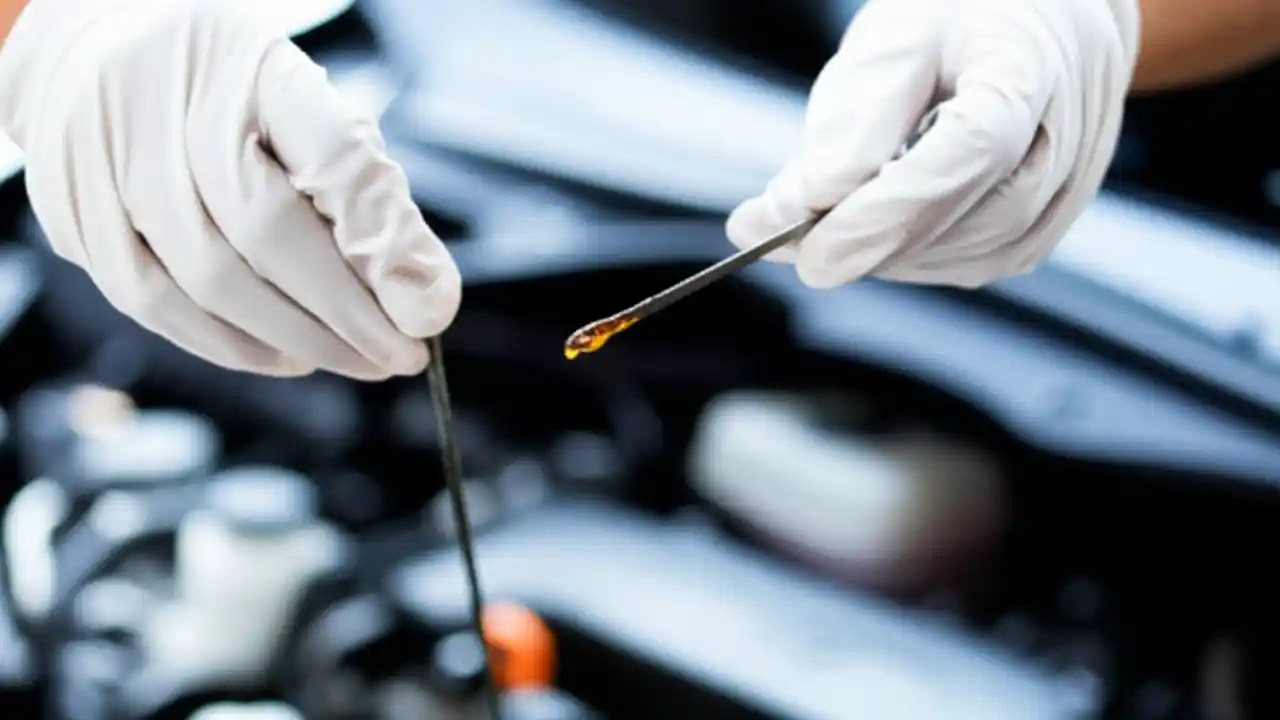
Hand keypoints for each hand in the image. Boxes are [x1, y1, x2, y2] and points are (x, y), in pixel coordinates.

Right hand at [0, 0, 460, 378]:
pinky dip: (227, 345)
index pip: (330, 150)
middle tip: (401, 356)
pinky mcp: (72, 209)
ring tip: (356, 361)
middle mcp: (168, 104)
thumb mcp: (314, 117)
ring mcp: (105, 158)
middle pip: (267, 232)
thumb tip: (425, 303)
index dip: (383, 238)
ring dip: (295, 341)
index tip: (428, 311)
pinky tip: (284, 357)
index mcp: (251, 67)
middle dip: (347, 315)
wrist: (99, 55)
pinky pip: (151, 301)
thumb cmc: (233, 101)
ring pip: (207, 280)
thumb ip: (372, 199)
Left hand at [727, 0, 1139, 288]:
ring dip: (879, 251)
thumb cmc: (960, 20)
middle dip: (863, 240)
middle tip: (774, 237)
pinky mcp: (1039, 231)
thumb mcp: (896, 38)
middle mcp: (1063, 145)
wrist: (1037, 21)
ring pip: (961, 255)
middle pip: (963, 220)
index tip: (809, 250)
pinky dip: (905, 254)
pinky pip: (966, 263)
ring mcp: (1060, 197)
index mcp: (1031, 73)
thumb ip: (853, 122)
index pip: (968, 156)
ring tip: (815, 223)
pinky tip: (866, 228)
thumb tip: (802, 207)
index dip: (886, 211)